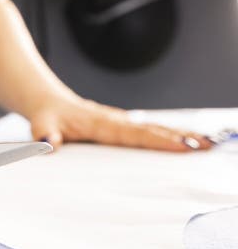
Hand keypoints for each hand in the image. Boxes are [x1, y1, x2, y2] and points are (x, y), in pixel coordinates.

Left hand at [28, 96, 212, 151]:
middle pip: (153, 129)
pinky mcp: (121, 125)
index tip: (182, 146)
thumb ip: (45, 134)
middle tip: (206, 145)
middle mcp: (115, 121)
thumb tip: (49, 142)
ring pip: (154, 128)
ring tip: (206, 143)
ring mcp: (120, 122)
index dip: (159, 140)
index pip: (134, 133)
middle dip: (180, 137)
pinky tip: (186, 140)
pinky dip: (169, 134)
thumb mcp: (41, 124)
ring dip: (180, 135)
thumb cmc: (47, 115)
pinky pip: (149, 130)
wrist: (48, 102)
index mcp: (101, 123)